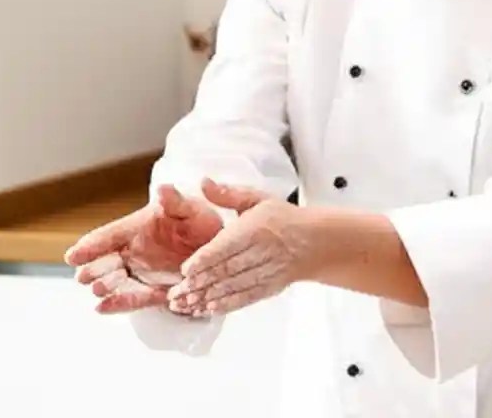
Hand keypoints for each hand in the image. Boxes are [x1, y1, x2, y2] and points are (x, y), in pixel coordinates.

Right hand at [64, 184, 222, 313]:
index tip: (73, 255)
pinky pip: (133, 298)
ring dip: (106, 286)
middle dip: (94, 268)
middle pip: (106, 261)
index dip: (91, 245)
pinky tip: (102, 308)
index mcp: (136, 228)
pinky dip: (118, 304)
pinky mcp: (153, 291)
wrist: (216, 246)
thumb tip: (165, 188)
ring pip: (117, 281)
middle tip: (84, 275)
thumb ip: (176, 202)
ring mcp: (141, 272)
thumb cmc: (200, 220)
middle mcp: (133, 251)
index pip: (109, 235)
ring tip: (98, 289)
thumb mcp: (190, 208)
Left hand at [166, 178, 313, 316]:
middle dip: (199, 284)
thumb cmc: (284, 218)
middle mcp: (260, 252)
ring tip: (186, 305)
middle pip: (225, 271)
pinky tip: (209, 309)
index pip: (225, 246)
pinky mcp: (269, 287)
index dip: (205, 259)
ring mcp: (265, 272)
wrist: (315, 242)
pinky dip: (226, 305)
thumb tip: (203, 182)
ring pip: (232, 287)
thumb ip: (228, 194)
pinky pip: (245, 298)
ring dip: (208, 298)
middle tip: (176, 294)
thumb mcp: (257, 199)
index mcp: (254, 229)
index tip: (186, 269)